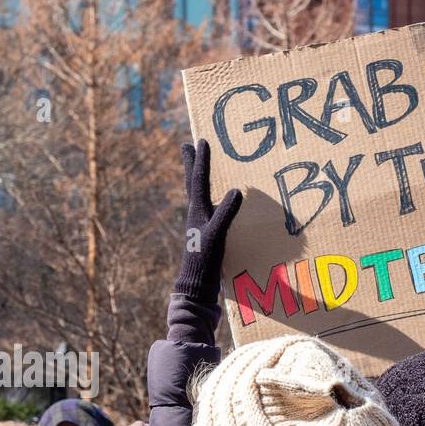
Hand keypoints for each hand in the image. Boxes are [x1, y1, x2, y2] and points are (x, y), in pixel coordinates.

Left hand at [176, 139, 242, 304]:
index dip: (201, 161)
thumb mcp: (216, 236)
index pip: (199, 180)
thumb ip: (225, 213)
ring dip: (199, 178)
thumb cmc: (204, 261)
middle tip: (187, 145)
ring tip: (200, 167)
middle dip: (192, 163)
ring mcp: (199, 224)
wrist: (195, 286)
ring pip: (198, 194)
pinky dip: (210, 198)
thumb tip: (237, 191)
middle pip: (193, 183)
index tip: (200, 140)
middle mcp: (195, 214)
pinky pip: (208, 207)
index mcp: (197, 211)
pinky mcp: (205, 234)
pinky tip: (216, 201)